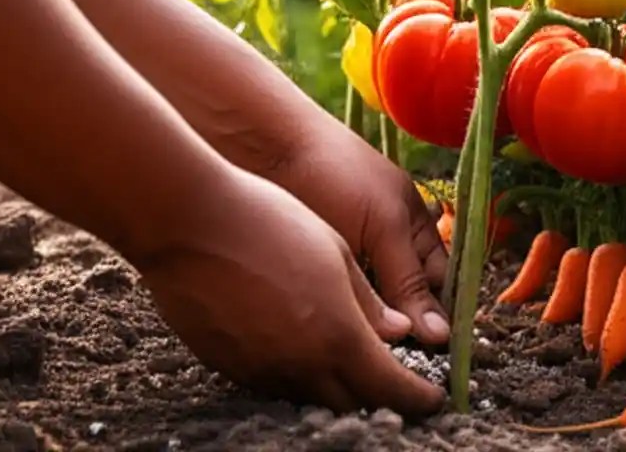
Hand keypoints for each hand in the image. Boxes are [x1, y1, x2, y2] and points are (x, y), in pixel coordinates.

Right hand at [134, 168, 445, 414]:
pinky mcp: (229, 367)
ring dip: (337, 387)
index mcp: (340, 336)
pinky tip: (301, 348)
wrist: (189, 221)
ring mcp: (261, 371)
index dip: (419, 398)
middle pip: (354, 403)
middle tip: (396, 380)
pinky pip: (275, 385)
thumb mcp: (337, 253)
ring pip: (312, 398)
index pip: (392, 389)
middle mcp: (302, 365)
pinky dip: (299, 377)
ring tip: (350, 363)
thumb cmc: (272, 223)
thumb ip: (371, 303)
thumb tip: (400, 332)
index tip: (436, 398)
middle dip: (381, 396)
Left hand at [274, 119, 451, 345]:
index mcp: (415, 229)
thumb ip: (409, 282)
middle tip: (392, 355)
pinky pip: (338, 304)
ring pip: (372, 308)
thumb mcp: (383, 228)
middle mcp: (387, 246)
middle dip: (403, 328)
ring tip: (362, 350)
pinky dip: (340, 318)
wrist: (266, 147)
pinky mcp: (315, 268)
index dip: (438, 317)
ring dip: (370, 327)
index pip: (440, 285)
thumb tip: (441, 337)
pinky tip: (332, 335)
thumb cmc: (337, 176)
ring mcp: (350, 258)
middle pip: (406, 302)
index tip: (432, 354)